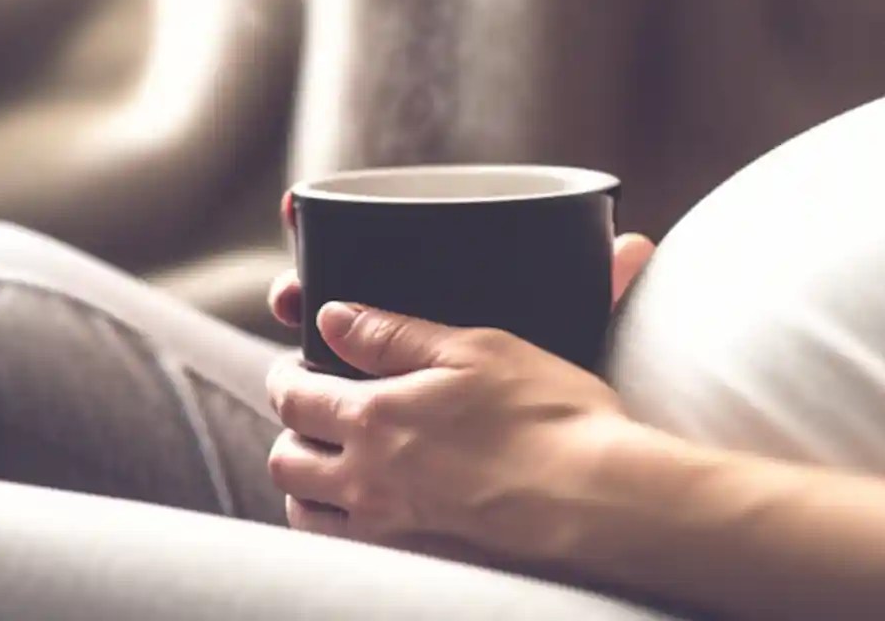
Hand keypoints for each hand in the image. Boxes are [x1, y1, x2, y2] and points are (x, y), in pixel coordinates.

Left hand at [265, 217, 655, 566]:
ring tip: (333, 463)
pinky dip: (333, 525)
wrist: (599, 503)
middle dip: (292, 428)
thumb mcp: (477, 349)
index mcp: (375, 415)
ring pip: (303, 509)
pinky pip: (337, 549)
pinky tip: (362, 510)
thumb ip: (394, 333)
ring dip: (306, 481)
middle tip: (316, 412)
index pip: (294, 395)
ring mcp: (383, 531)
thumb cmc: (551, 417)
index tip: (300, 368)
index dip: (288, 377)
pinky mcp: (410, 566)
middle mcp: (365, 478)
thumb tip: (333, 318)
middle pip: (285, 456)